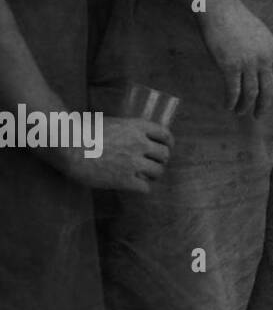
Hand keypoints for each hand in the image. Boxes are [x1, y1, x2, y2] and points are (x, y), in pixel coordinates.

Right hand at [56, 117, 171, 193]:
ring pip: (158, 172)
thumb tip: (130, 135)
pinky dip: (142, 187)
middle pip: (165, 155)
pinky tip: (135, 186)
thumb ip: (125, 130)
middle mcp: (140, 143)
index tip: (165, 147)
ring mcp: (133, 162)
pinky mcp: (124, 180)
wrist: (68, 145)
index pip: (166, 135)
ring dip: (153, 175)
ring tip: (145, 176)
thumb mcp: (111, 122)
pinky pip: (145, 187)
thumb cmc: (83, 130)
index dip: (168, 143)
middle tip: (153, 164)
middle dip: (161, 160)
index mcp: (138, 126)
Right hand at [200, 0, 272, 117]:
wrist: (221, 10)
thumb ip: (265, 52)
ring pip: (250, 93)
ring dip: (245, 106)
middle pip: (268, 90)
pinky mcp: (230, 65)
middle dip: (264, 106)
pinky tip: (228, 105)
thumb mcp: (262, 35)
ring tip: (240, 112)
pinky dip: (231, 100)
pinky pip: (233, 90)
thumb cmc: (239, 20)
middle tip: (259, 116)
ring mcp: (247, 63)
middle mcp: (264, 59)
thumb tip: (265, 70)